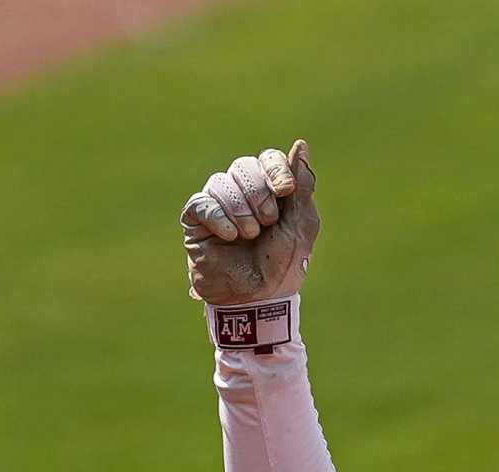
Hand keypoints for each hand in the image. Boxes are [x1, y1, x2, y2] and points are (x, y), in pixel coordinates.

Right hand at [181, 141, 319, 305]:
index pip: (268, 158)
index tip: (285, 191)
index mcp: (269, 190)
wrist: (256, 299)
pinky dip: (219, 218)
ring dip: (241, 210)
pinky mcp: (196, 221)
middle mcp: (242, 193)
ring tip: (249, 236)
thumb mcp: (301, 224)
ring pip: (221, 182)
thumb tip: (300, 144)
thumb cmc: (282, 265)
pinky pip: (202, 203)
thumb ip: (302, 185)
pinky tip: (230, 238)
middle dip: (259, 193)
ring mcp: (217, 205)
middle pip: (244, 166)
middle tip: (268, 222)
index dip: (276, 169)